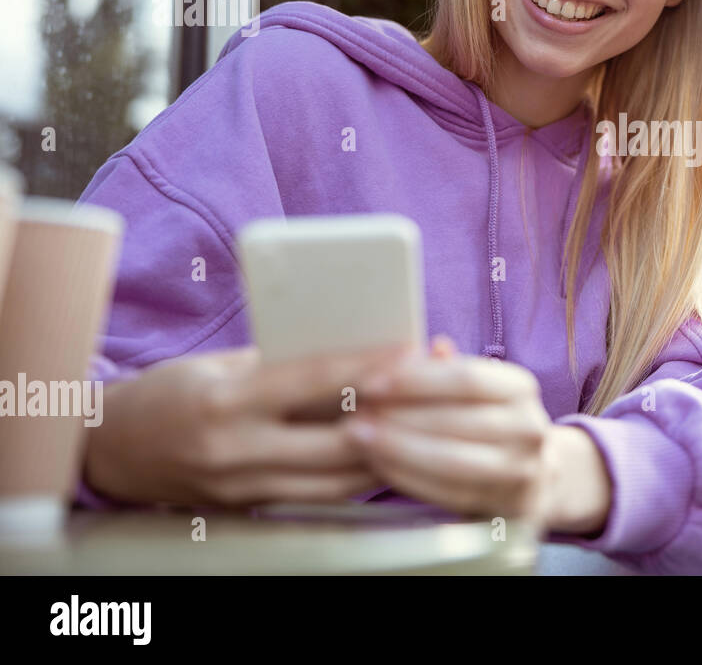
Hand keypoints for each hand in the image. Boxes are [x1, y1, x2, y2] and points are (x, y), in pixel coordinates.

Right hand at [83, 341, 419, 506]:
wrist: (109, 449)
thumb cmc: (168, 393)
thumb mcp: (221, 365)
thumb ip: (283, 365)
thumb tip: (353, 354)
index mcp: (227, 401)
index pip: (313, 380)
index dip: (368, 365)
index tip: (411, 349)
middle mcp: (236, 450)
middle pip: (337, 440)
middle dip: (394, 418)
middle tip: (436, 394)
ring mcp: (243, 487)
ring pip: (337, 479)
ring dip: (387, 454)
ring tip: (425, 428)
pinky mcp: (249, 509)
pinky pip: (319, 497)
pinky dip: (356, 478)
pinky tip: (388, 459)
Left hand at [345, 336, 611, 534]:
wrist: (535, 476)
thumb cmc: (488, 422)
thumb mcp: (478, 389)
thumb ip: (449, 370)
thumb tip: (430, 345)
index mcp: (520, 388)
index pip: (467, 378)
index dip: (415, 380)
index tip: (369, 382)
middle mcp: (529, 428)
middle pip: (455, 420)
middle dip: (398, 417)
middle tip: (354, 413)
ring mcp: (521, 471)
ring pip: (450, 461)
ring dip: (397, 449)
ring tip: (358, 437)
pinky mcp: (504, 507)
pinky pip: (447, 493)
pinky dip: (408, 478)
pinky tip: (377, 465)